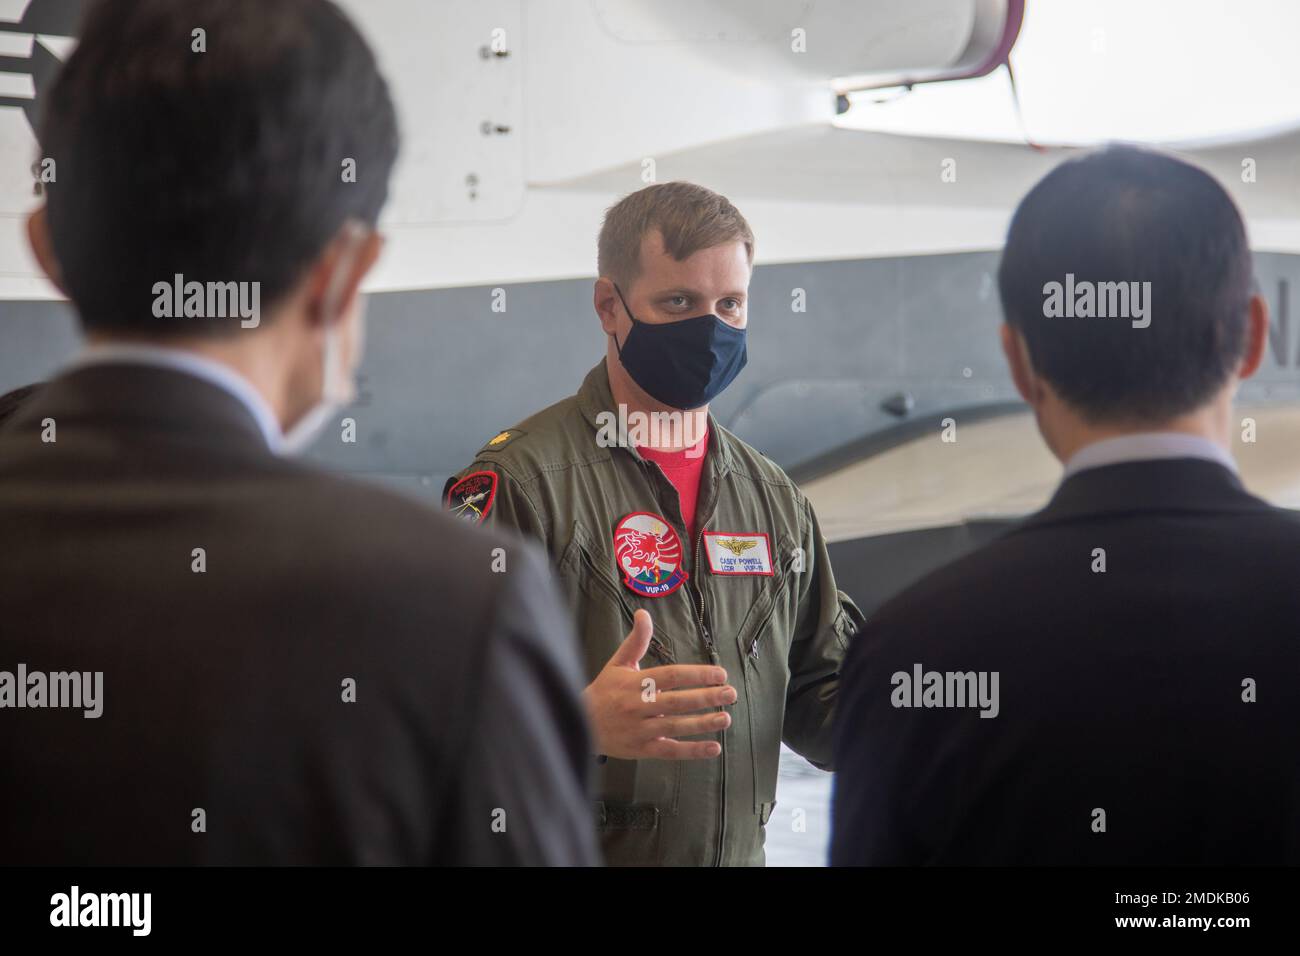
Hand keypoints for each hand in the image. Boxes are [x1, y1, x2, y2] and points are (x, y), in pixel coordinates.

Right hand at [583, 609, 736, 759]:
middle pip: (678, 701)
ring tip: (726, 717)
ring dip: (703, 723)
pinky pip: (671, 751)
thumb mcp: (618, 663)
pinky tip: (714, 747)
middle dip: (706, 697)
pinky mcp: (642, 750)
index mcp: (635, 682)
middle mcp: (638, 706)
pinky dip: (693, 751)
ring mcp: (640, 730)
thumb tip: (644, 613)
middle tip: (730, 693)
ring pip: (676, 727)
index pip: (671, 676)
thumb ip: (636, 640)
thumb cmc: (604, 691)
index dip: (697, 675)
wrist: (580, 724)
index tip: (720, 674)